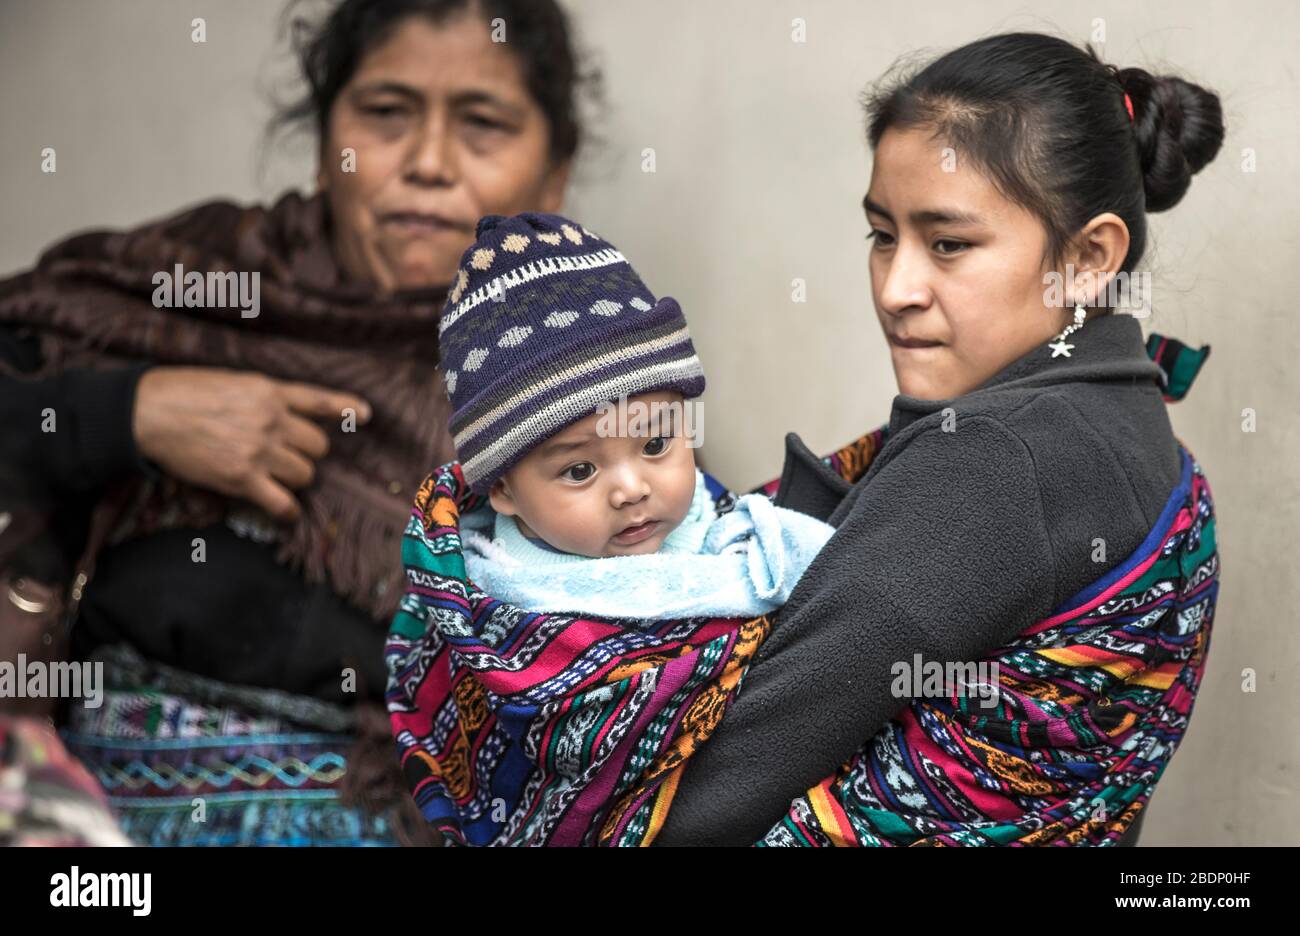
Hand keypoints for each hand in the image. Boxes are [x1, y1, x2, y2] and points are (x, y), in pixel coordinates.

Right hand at [132, 367, 370, 520]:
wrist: (147, 412)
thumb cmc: (182, 393)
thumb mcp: (231, 381)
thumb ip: (262, 396)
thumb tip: (282, 412)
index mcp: (268, 391)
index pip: (318, 400)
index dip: (345, 407)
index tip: (365, 414)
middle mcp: (271, 420)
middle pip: (317, 446)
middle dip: (307, 453)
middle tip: (288, 456)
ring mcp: (259, 450)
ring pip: (305, 473)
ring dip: (296, 478)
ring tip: (277, 477)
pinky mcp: (242, 478)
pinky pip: (282, 502)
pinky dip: (288, 511)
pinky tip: (287, 513)